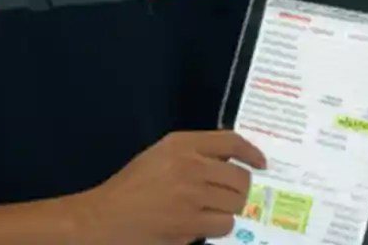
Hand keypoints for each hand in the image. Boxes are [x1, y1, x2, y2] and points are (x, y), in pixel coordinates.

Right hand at [68, 130, 266, 244]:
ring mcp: (191, 195)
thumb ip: (192, 155)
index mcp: (180, 144)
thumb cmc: (131, 187)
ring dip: (228, 210)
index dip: (251, 152)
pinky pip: (224, 225)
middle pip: (240, 177)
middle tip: (230, 197)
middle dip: (240, 190)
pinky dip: (217, 227)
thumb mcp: (159, 157)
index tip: (261, 163)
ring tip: (210, 212)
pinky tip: (200, 225)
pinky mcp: (190, 223)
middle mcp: (190, 165)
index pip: (230, 141)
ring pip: (236, 203)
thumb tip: (230, 165)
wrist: (105, 217)